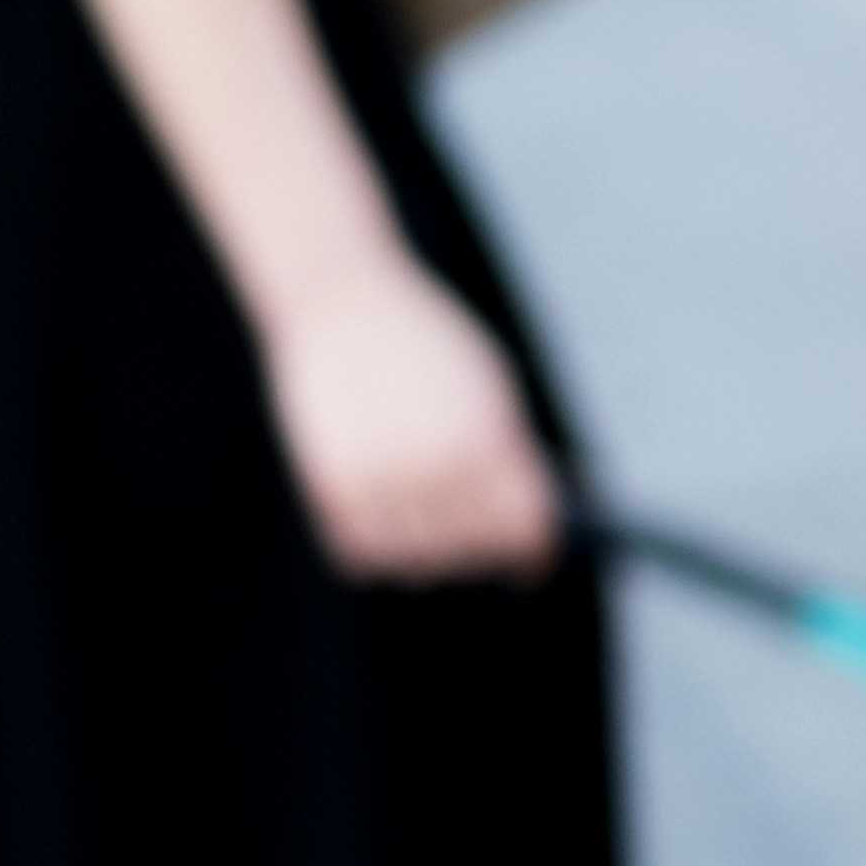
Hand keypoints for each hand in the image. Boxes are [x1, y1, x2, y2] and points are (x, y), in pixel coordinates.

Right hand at [261, 247, 556, 576]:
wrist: (343, 300)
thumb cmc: (426, 341)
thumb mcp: (488, 384)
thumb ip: (510, 452)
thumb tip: (536, 518)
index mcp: (487, 440)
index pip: (523, 529)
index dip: (532, 553)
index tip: (528, 565)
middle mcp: (436, 466)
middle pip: (471, 550)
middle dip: (480, 551)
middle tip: (477, 545)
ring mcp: (382, 479)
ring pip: (417, 560)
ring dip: (427, 553)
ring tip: (428, 531)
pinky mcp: (330, 485)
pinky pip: (362, 552)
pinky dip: (376, 549)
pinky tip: (386, 525)